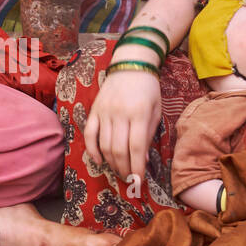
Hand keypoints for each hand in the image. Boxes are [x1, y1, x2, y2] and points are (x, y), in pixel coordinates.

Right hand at [84, 69, 160, 183]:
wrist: (130, 65)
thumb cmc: (148, 89)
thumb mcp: (156, 110)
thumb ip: (148, 134)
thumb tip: (142, 159)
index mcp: (138, 113)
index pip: (136, 147)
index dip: (137, 166)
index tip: (139, 180)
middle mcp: (119, 114)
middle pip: (118, 149)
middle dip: (124, 168)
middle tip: (129, 178)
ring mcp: (104, 112)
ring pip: (104, 145)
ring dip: (111, 162)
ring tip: (119, 171)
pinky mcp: (94, 110)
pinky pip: (89, 134)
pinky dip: (92, 150)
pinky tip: (99, 161)